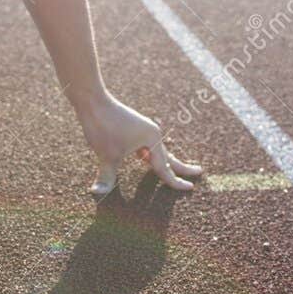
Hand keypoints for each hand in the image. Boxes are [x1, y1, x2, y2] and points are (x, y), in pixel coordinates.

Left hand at [79, 95, 202, 195]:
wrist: (92, 100)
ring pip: (157, 151)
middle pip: (169, 155)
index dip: (176, 181)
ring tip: (177, 169)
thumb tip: (97, 193)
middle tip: (200, 172)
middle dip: (182, 167)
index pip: (165, 167)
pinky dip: (150, 156)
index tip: (190, 189)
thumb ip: (107, 176)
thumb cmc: (103, 126)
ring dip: (166, 162)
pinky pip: (145, 147)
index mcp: (152, 139)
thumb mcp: (107, 155)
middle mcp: (151, 133)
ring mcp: (142, 130)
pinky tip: (147, 160)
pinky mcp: (132, 129)